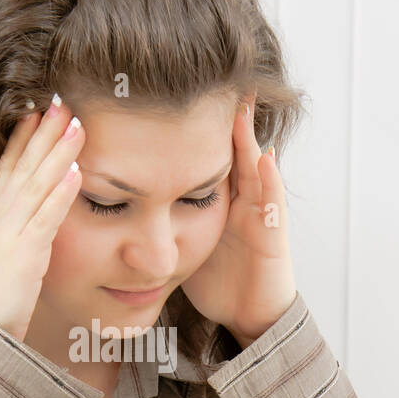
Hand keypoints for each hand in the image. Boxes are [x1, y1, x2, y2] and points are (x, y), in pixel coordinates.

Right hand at [0, 96, 84, 341]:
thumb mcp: (6, 254)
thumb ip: (18, 230)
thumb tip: (34, 214)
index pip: (10, 166)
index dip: (24, 137)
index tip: (37, 108)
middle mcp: (1, 219)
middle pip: (23, 165)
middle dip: (43, 132)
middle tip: (62, 100)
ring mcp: (11, 235)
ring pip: (36, 184)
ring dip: (57, 153)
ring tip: (76, 125)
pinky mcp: (23, 256)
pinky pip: (44, 220)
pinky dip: (59, 196)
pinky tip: (76, 174)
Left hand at [180, 97, 296, 344]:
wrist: (249, 318)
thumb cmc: (217, 281)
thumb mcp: (184, 241)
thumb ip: (164, 216)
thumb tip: (125, 198)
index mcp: (218, 200)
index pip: (206, 155)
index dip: (194, 126)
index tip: (176, 93)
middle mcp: (241, 200)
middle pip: (231, 151)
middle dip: (225, 118)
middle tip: (218, 79)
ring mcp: (260, 214)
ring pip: (254, 167)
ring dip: (248, 137)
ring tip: (241, 105)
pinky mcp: (273, 235)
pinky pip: (272, 203)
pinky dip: (269, 178)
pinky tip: (264, 156)